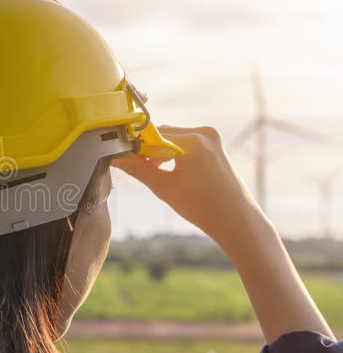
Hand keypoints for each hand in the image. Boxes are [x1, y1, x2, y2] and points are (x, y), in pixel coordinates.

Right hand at [112, 125, 263, 243]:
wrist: (236, 219)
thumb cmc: (203, 207)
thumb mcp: (164, 188)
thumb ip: (138, 169)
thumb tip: (115, 158)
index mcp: (192, 142)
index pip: (151, 135)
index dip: (133, 146)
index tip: (119, 156)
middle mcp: (203, 133)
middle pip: (161, 133)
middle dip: (146, 148)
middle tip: (135, 167)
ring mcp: (211, 137)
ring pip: (172, 137)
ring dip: (158, 151)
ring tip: (154, 172)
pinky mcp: (213, 144)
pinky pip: (184, 141)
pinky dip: (172, 152)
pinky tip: (168, 169)